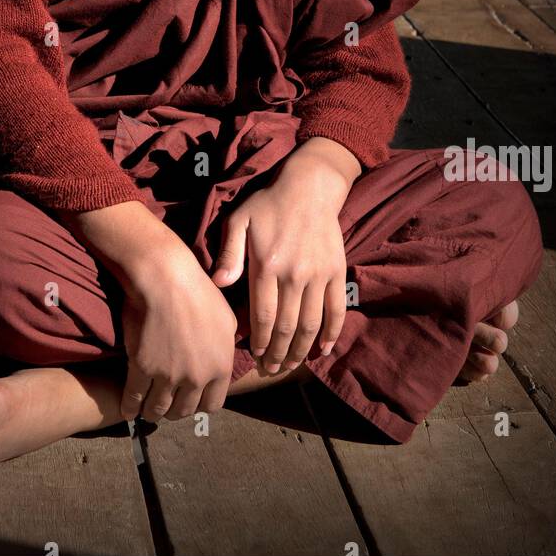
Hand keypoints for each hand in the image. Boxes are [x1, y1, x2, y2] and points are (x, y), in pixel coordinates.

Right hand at [119, 247, 238, 423]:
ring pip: (159, 408)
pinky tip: (127, 411)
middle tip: (167, 405)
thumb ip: (227, 345)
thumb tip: (227, 358)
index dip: (199, 404)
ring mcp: (169, 375)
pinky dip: (129, 407)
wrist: (166, 277)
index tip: (190, 400)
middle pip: (184, 410)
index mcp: (221, 366)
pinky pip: (135, 397)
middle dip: (175, 411)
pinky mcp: (142, 368)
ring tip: (147, 411)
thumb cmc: (198, 290)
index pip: (212, 404)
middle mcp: (197, 377)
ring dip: (152, 413)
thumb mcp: (227, 319)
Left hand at [210, 137, 359, 375]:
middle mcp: (295, 275)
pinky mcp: (337, 273)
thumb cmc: (268, 204)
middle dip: (278, 353)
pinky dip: (331, 334)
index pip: (264, 316)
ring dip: (301, 350)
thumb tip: (218, 283)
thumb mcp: (240, 220)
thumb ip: (229, 253)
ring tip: (290, 364)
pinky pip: (336, 310)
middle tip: (270, 369)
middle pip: (287, 327)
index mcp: (267, 266)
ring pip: (311, 324)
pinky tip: (322, 350)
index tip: (255, 355)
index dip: (260, 341)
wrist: (310, 187)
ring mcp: (319, 276)